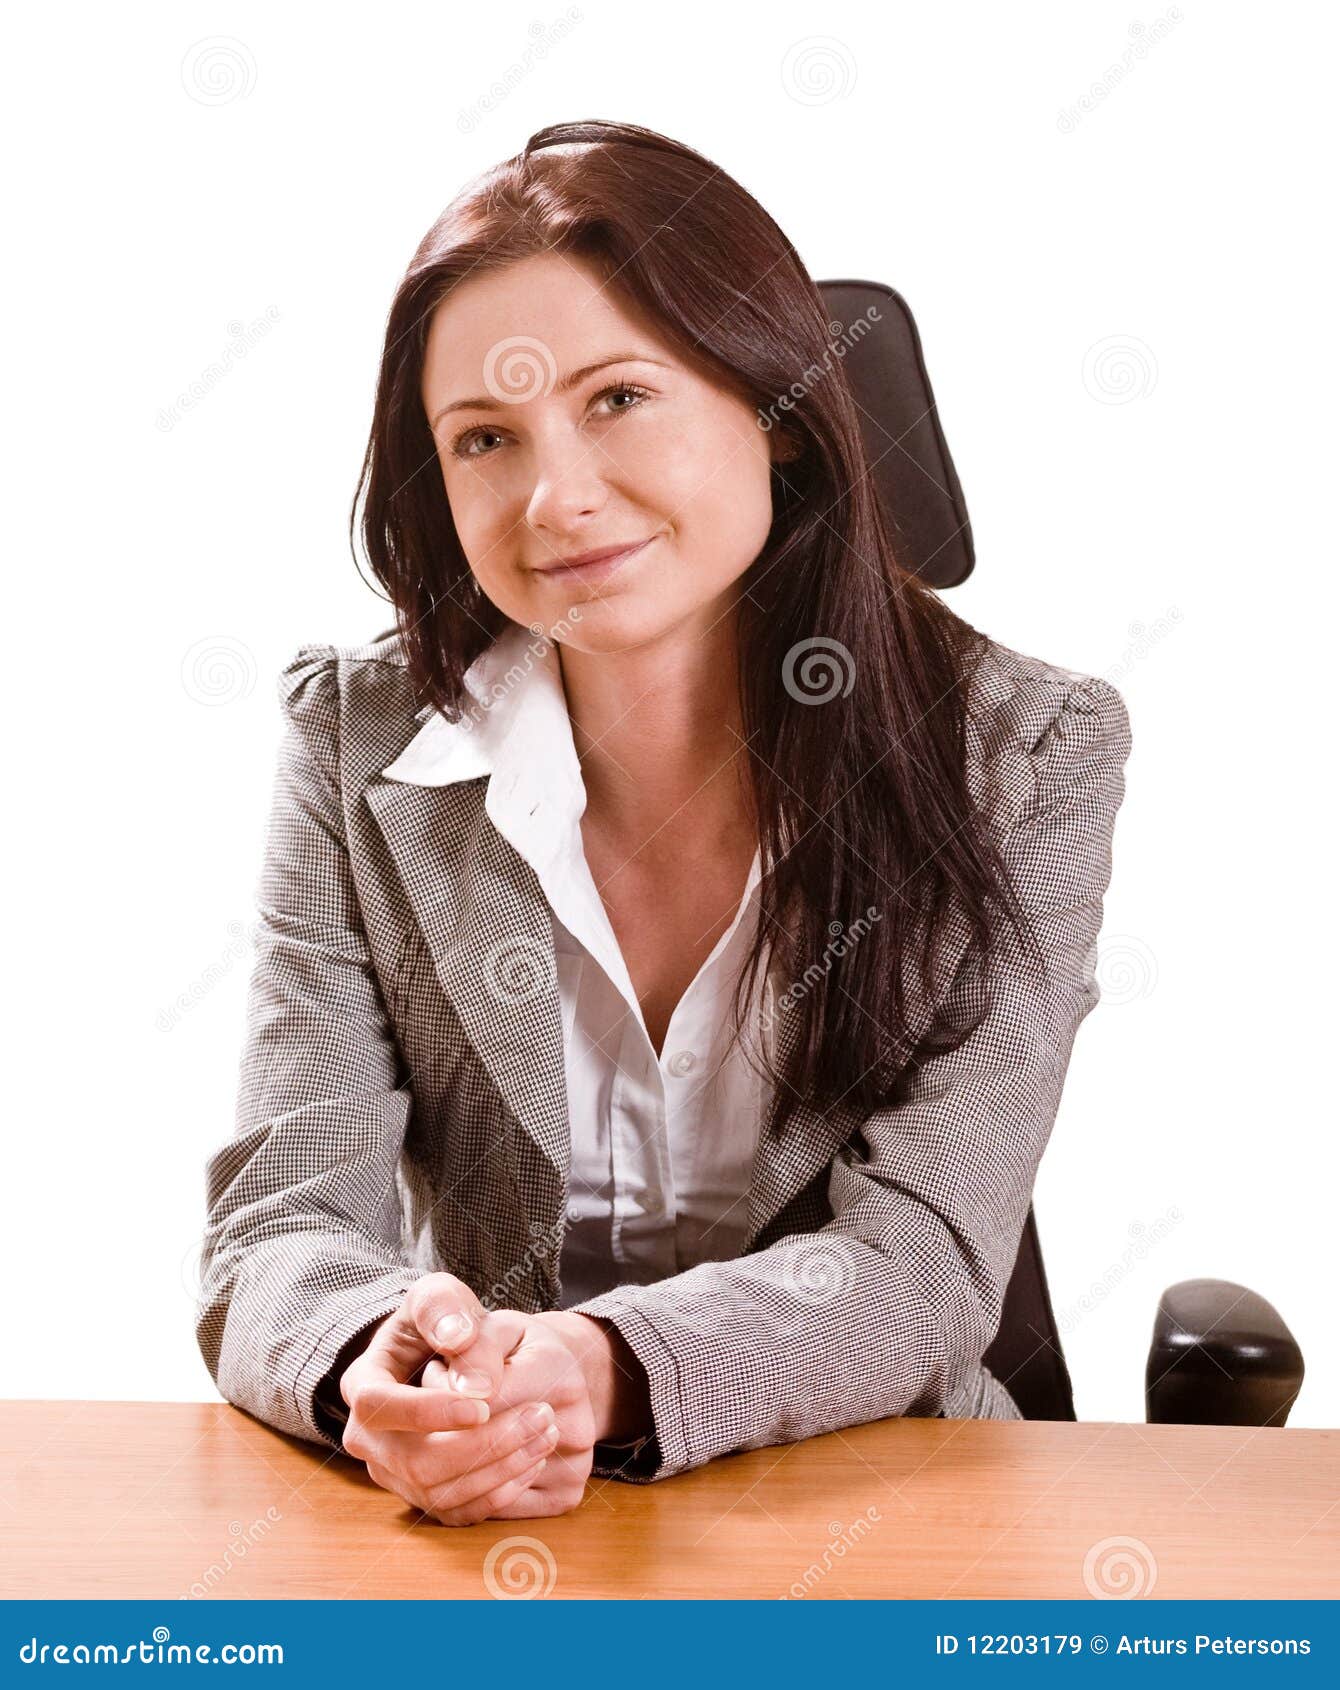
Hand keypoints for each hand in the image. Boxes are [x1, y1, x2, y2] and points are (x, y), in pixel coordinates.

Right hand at [338, 1274, 565, 1526]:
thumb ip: (445, 1310)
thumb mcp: (441, 1297)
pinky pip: (458, 1511)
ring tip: (547, 1433)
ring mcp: (393, 1473)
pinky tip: (533, 1460)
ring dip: (501, 1469)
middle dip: (483, 1445)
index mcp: (363, 1384)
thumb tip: (457, 1342)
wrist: (448, 1356)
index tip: (483, 1405)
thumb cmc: (441, 1321)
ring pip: (441, 1493)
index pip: (381, 1407)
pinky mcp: (421, 1496)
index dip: (430, 1411)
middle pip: (416, 1463)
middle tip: (540, 1416)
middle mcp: (369, 1439)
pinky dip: (498, 1492)